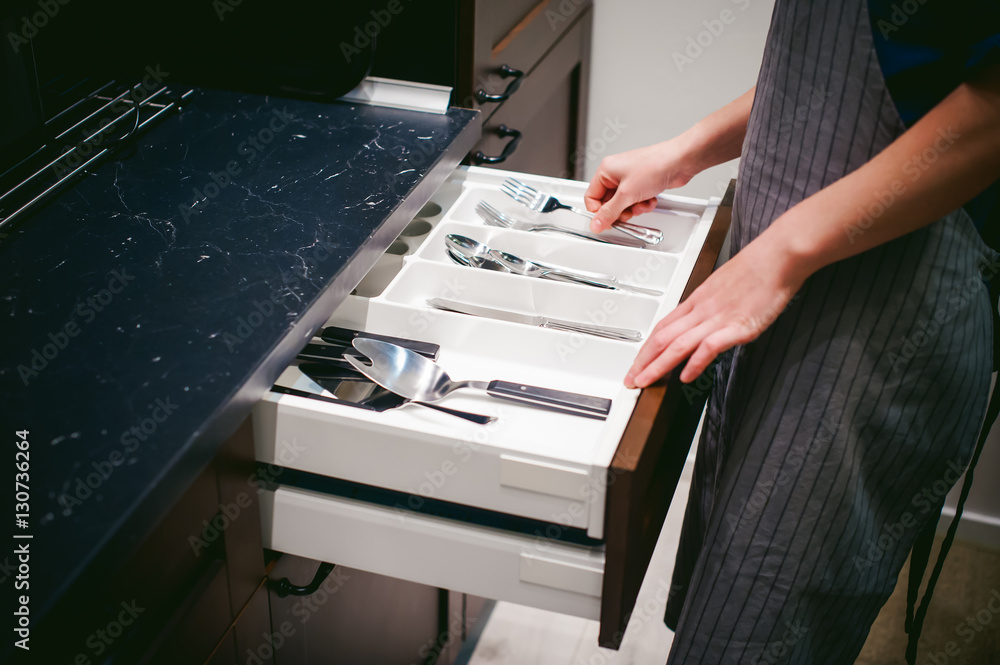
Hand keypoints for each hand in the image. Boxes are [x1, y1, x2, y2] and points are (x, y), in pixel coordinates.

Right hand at [584, 138, 702, 232]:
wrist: (679, 162)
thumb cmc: (654, 166)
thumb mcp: (627, 194)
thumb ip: (609, 212)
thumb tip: (596, 224)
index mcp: (606, 170)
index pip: (591, 197)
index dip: (598, 212)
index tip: (606, 222)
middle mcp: (616, 174)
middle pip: (608, 203)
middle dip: (620, 211)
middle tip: (627, 213)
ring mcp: (630, 180)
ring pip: (623, 205)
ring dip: (634, 208)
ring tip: (641, 203)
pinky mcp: (642, 185)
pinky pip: (636, 202)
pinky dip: (643, 204)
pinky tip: (650, 199)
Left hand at [624, 230, 808, 386]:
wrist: (778, 256)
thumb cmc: (757, 268)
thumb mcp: (723, 286)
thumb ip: (710, 306)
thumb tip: (702, 322)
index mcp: (697, 300)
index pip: (662, 327)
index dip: (646, 348)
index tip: (637, 363)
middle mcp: (702, 310)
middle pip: (662, 338)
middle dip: (643, 361)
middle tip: (631, 379)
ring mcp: (718, 318)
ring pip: (677, 344)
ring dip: (658, 366)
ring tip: (645, 382)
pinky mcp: (737, 326)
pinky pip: (709, 347)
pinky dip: (695, 364)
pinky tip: (686, 377)